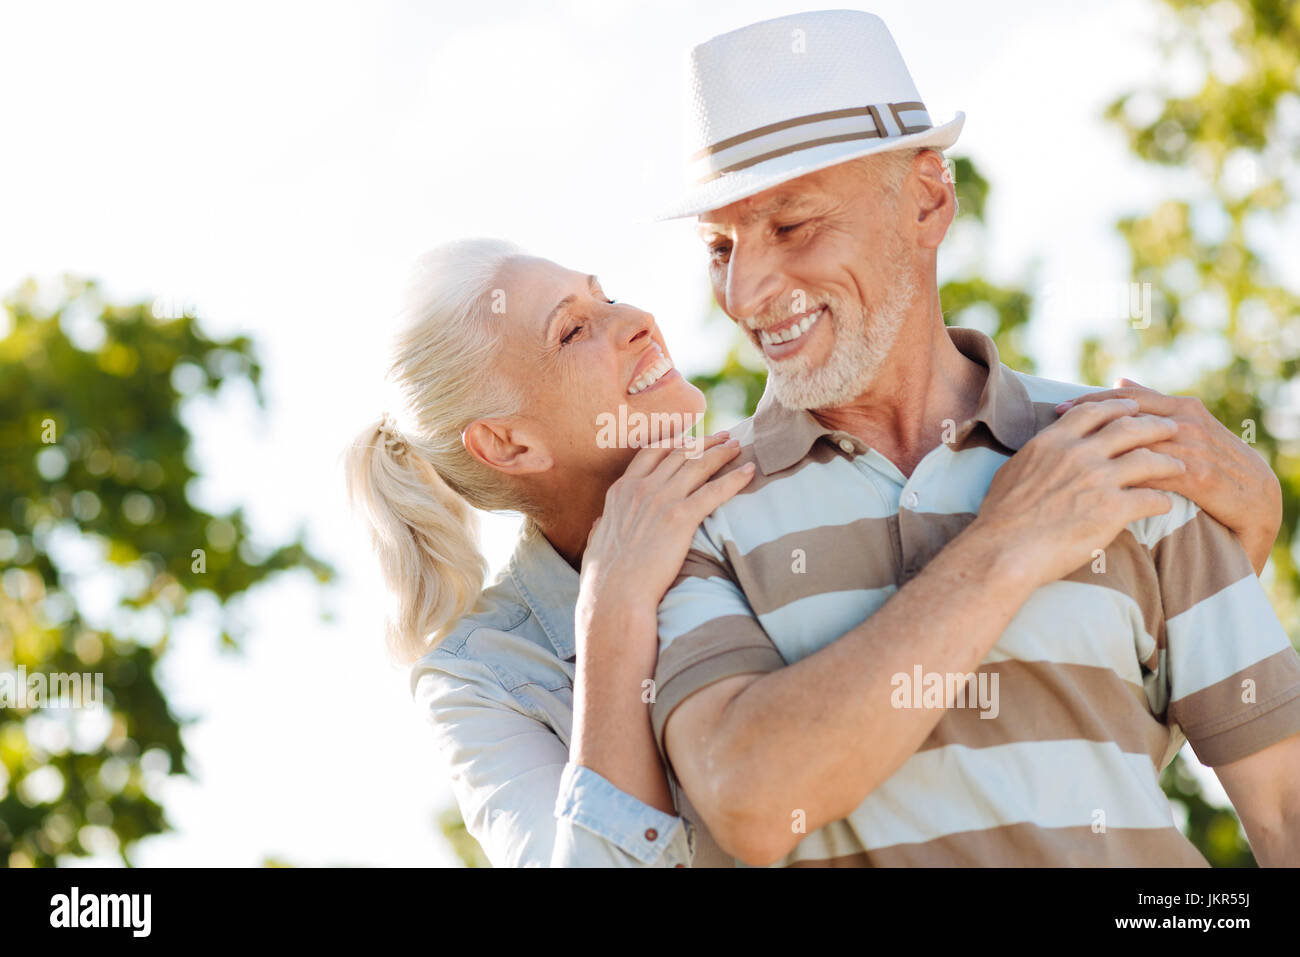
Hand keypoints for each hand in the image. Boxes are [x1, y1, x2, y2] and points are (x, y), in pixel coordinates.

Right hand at [576, 432, 754, 641]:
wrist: (615, 595)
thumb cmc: (604, 578)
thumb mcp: (595, 544)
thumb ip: (600, 527)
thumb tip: (598, 523)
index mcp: (621, 490)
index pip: (652, 452)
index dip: (675, 441)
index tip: (691, 438)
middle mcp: (641, 488)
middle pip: (679, 453)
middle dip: (704, 442)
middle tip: (724, 437)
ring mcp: (661, 500)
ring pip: (698, 464)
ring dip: (721, 452)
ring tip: (737, 445)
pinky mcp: (680, 518)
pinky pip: (714, 491)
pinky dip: (734, 479)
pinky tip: (749, 471)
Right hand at [969, 398, 1185, 589]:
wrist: (1004, 549)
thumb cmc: (1001, 515)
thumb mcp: (1013, 469)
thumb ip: (1038, 453)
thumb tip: (1043, 449)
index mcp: (1053, 441)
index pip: (1093, 411)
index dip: (1117, 406)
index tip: (1131, 408)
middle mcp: (1079, 453)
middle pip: (1129, 427)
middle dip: (1154, 425)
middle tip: (1169, 428)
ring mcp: (1098, 480)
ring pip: (1148, 460)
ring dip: (1169, 461)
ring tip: (1180, 465)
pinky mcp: (1113, 510)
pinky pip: (1151, 498)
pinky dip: (1163, 500)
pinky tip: (1167, 504)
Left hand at [1057, 379, 1280, 573]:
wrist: (1257, 497)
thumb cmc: (1214, 463)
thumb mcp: (1187, 428)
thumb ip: (1153, 406)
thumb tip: (1120, 380)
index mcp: (1181, 408)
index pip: (1128, 398)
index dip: (1092, 400)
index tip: (1059, 406)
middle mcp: (1187, 422)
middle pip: (1128, 413)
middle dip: (1089, 416)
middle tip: (1055, 422)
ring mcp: (1193, 447)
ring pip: (1138, 441)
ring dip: (1101, 445)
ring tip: (1069, 452)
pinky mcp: (1197, 476)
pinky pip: (1153, 472)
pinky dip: (1124, 474)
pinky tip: (1097, 480)